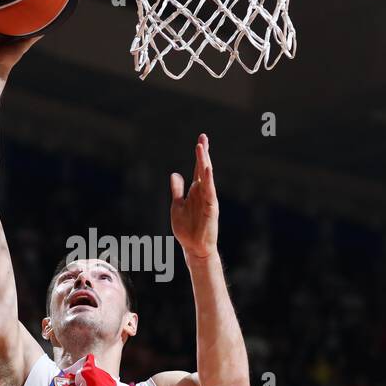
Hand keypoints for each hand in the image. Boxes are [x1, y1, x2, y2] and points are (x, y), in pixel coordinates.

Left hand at [170, 134, 218, 260]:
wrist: (194, 247)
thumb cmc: (187, 229)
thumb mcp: (177, 206)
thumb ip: (177, 190)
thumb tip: (175, 174)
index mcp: (196, 191)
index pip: (198, 169)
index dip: (199, 155)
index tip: (201, 140)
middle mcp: (203, 192)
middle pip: (203, 169)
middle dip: (203, 153)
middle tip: (202, 137)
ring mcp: (208, 199)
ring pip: (207, 177)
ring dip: (204, 162)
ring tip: (202, 148)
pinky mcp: (210, 207)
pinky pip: (210, 191)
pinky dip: (208, 180)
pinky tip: (207, 169)